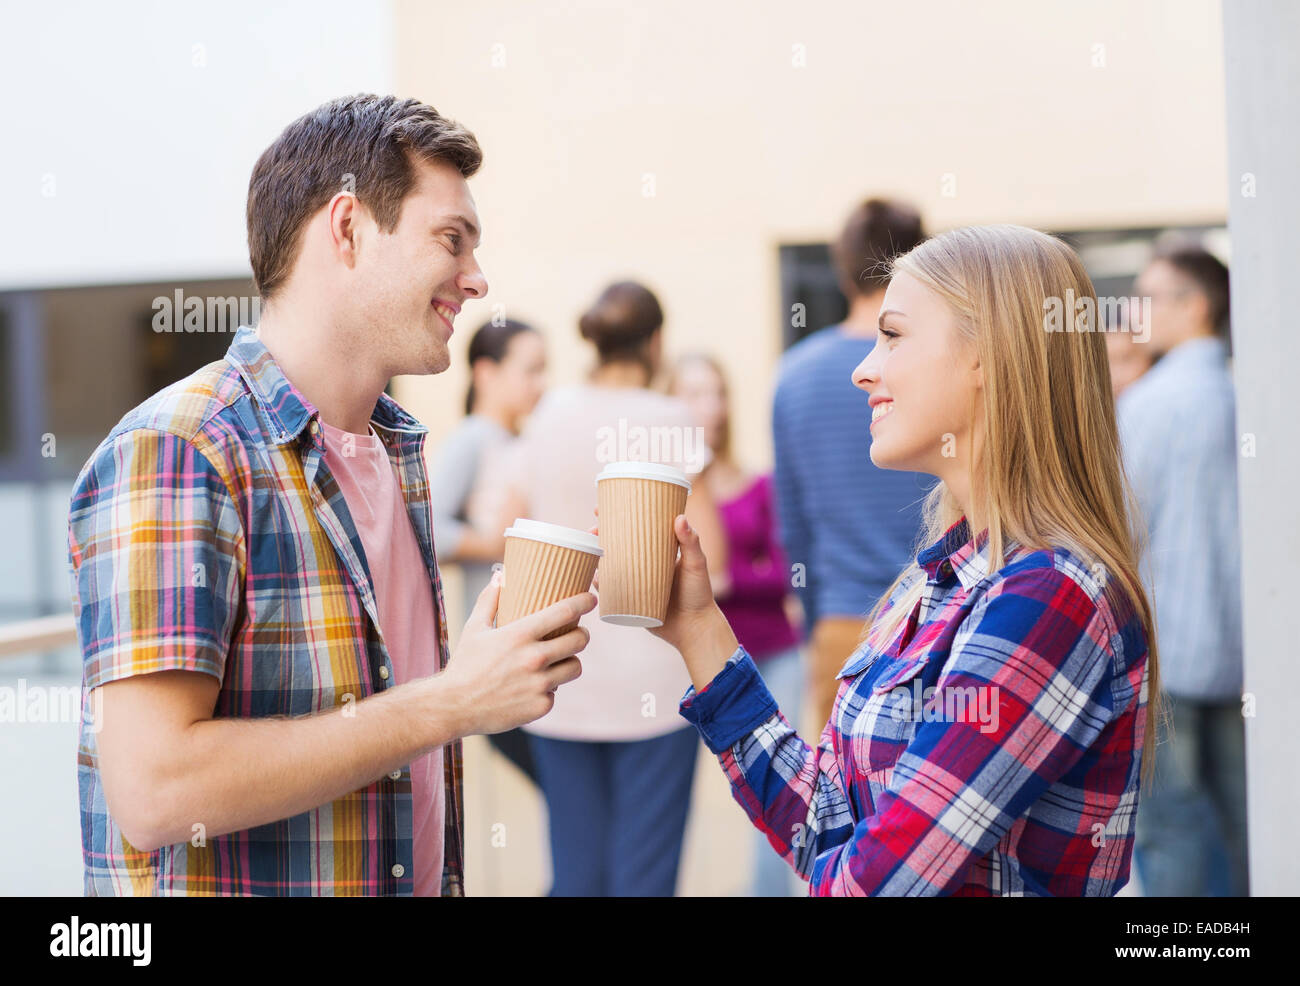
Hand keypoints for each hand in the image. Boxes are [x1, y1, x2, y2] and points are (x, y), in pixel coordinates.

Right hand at [442, 574, 594, 734]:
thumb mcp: (474, 628)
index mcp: (520, 635)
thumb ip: (490, 600)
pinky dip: (549, 687)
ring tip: (559, 659)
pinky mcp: (541, 706)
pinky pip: (557, 691)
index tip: (591, 598)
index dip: (583, 602)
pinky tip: (536, 685)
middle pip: (579, 640)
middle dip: (582, 634)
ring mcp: (540, 684)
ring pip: (575, 666)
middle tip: (577, 633)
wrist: (454, 706)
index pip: (564, 612)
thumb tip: (500, 574)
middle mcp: (534, 658)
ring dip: (570, 661)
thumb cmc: (465, 664)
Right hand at [591, 510, 735, 688]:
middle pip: (618, 543)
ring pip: (611, 565)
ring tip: (589, 552)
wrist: (694, 630)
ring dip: (596, 556)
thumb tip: (679, 517)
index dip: (619, 515)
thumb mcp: (696, 564)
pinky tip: (591, 577)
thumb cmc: (699, 594)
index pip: (637, 526)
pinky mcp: (631, 600)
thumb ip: (690, 542)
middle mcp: (645, 563)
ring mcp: (637, 581)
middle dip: (601, 535)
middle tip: (592, 530)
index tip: (602, 507)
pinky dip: (599, 583)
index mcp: (659, 549)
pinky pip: (611, 589)